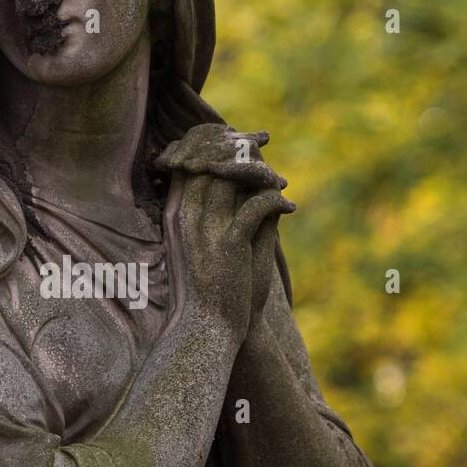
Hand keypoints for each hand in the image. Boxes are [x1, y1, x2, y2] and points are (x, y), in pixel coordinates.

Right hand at [157, 125, 294, 340]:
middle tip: (264, 142)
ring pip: (230, 174)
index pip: (190, 157)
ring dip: (261, 170)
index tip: (243, 138)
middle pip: (210, 158)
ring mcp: (206, 228)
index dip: (215, 140)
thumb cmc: (210, 286)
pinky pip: (256, 205)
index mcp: (177, 212)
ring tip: (279, 179)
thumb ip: (222, 209)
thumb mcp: (208, 242)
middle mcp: (187, 214)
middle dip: (239, 145)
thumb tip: (247, 183)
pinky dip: (276, 200)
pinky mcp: (229, 244)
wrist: (205, 327)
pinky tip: (289, 206)